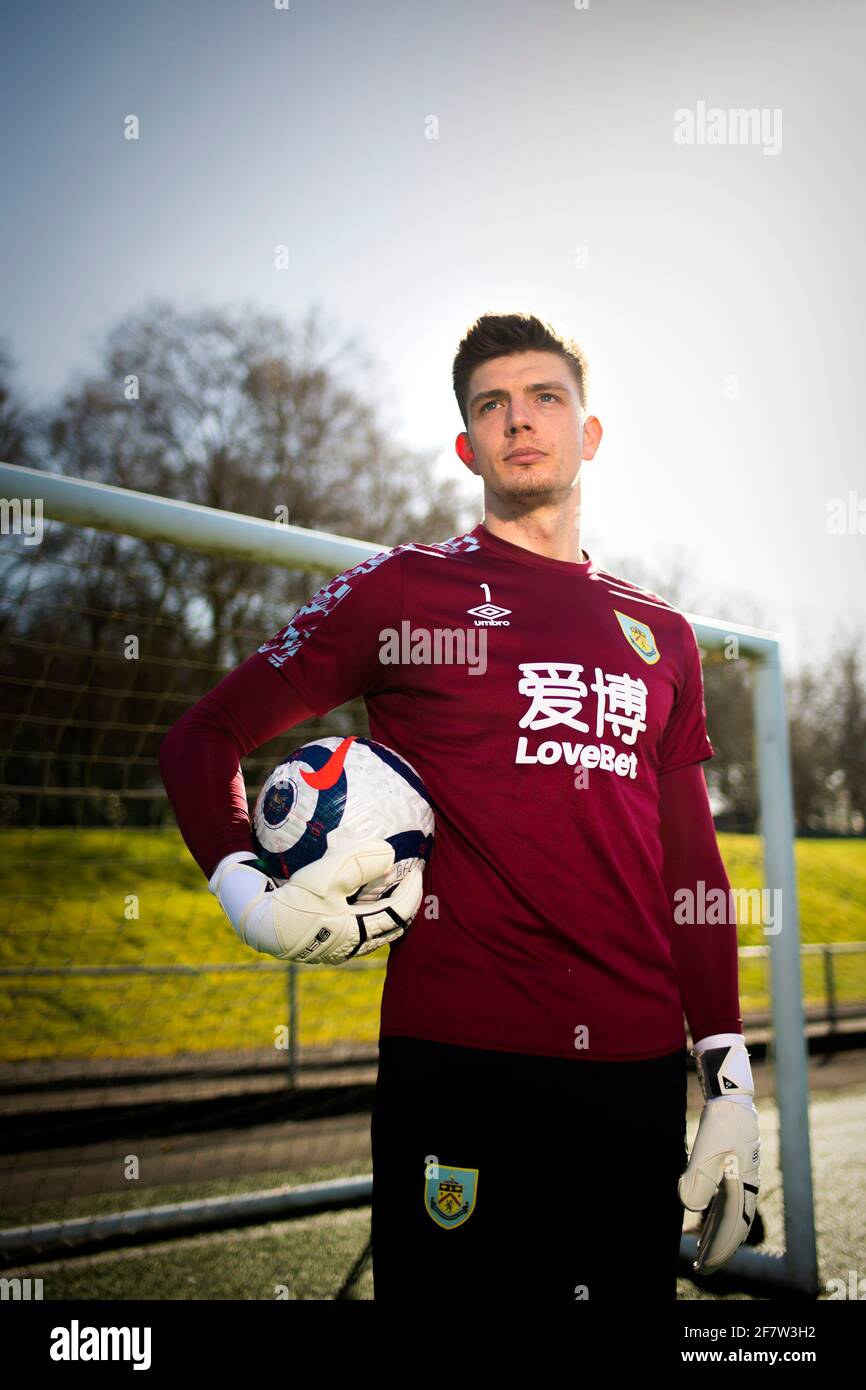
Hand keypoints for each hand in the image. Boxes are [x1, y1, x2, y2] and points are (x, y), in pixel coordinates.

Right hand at [208, 840, 423, 963]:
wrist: (256, 920)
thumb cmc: (294, 899)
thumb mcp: (329, 875)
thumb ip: (361, 862)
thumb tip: (389, 856)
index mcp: (358, 933)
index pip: (400, 913)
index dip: (413, 891)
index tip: (417, 870)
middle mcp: (351, 946)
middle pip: (390, 928)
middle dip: (403, 904)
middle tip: (406, 881)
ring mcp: (336, 948)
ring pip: (372, 930)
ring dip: (383, 908)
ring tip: (382, 886)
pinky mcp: (321, 943)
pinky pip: (354, 928)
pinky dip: (363, 911)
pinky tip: (355, 894)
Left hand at [678, 1033, 760, 1274]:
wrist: (731, 1095)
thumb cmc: (721, 1123)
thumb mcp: (708, 1150)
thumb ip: (699, 1179)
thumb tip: (689, 1207)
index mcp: (744, 1187)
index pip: (731, 1228)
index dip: (718, 1250)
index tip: (703, 1267)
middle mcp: (746, 1187)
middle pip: (732, 1225)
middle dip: (716, 1248)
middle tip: (700, 1267)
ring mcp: (741, 1178)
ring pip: (728, 1214)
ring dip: (714, 1233)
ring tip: (699, 1249)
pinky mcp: (732, 1168)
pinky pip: (724, 1199)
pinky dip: (713, 1214)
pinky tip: (700, 1219)